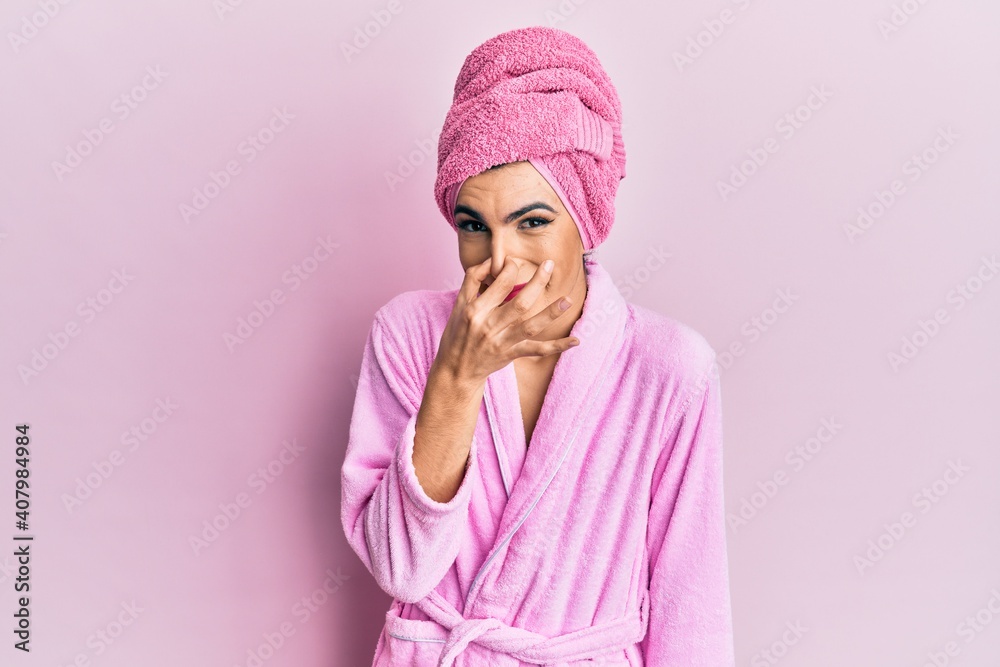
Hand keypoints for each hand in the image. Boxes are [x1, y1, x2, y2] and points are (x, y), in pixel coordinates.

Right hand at [434, 256, 579, 385]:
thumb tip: (493, 260)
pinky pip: (536, 350)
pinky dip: (556, 346)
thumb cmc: (457, 333)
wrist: (455, 370)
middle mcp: (489, 326)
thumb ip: (473, 280)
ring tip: (568, 300)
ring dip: (551, 313)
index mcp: (475, 310)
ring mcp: (501, 342)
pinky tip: (575, 341)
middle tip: (550, 265)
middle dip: (537, 282)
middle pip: (519, 302)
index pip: (500, 284)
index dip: (511, 269)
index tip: (516, 263)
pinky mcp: (511, 355)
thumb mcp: (458, 304)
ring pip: (530, 326)